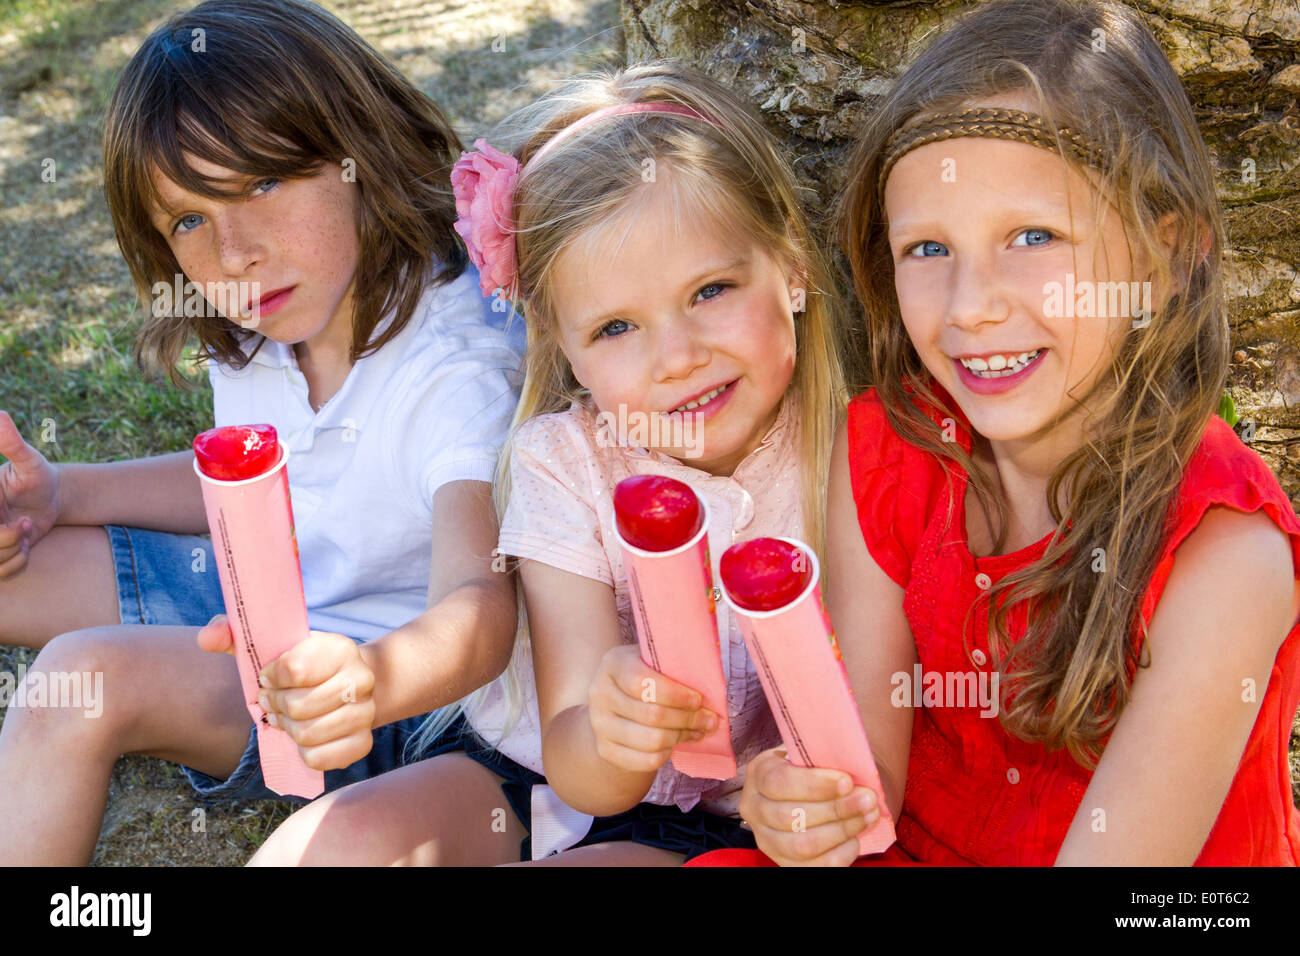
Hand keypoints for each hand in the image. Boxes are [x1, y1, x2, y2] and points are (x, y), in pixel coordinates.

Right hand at [0, 411, 60, 577]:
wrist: (53, 498)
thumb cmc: (39, 475)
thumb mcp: (28, 460)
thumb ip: (11, 443)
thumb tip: (0, 415)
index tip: (18, 519)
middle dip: (5, 540)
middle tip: (24, 523)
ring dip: (14, 551)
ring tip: (25, 528)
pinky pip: (2, 573)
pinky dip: (18, 562)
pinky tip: (24, 544)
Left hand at [197, 615, 375, 769]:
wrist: (346, 683)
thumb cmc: (302, 664)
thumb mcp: (272, 643)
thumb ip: (233, 634)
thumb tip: (208, 637)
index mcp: (340, 647)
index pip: (294, 669)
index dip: (270, 678)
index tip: (267, 677)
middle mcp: (361, 678)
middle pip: (300, 706)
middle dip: (276, 707)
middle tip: (272, 702)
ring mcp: (366, 712)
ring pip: (308, 734)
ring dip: (288, 729)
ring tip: (286, 719)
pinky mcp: (363, 742)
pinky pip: (320, 758)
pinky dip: (303, 753)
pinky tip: (302, 738)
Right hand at [587, 643, 716, 774]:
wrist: (613, 706)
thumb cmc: (644, 680)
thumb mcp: (653, 662)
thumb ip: (673, 667)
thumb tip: (711, 683)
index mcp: (613, 664)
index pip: (642, 683)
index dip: (675, 694)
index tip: (698, 700)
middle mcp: (600, 694)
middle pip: (651, 715)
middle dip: (688, 719)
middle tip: (709, 719)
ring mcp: (599, 724)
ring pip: (651, 740)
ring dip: (681, 736)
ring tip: (698, 730)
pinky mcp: (605, 750)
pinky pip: (645, 760)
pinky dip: (667, 754)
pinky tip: (676, 743)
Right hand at [738, 745, 879, 865]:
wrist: (814, 790)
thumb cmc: (817, 767)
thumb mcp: (814, 751)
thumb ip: (825, 755)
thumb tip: (852, 764)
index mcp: (759, 772)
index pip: (778, 782)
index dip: (814, 784)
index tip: (847, 781)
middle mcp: (755, 808)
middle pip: (789, 817)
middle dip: (835, 809)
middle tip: (868, 799)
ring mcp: (767, 840)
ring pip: (801, 845)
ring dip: (841, 831)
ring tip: (868, 816)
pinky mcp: (785, 863)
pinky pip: (814, 867)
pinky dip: (840, 854)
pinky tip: (856, 838)